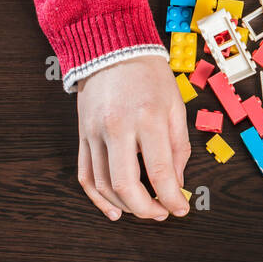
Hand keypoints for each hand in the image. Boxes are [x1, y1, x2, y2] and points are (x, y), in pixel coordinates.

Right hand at [77, 55, 190, 220]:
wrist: (113, 47)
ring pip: (104, 184)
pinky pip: (85, 175)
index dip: (172, 199)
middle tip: (161, 213)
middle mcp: (118, 127)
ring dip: (125, 206)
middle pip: (127, 185)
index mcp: (148, 119)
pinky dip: (97, 198)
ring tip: (143, 211)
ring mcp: (95, 133)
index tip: (180, 209)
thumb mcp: (176, 106)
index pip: (160, 172)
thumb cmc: (149, 75)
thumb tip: (176, 183)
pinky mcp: (82, 135)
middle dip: (146, 209)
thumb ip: (178, 147)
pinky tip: (113, 210)